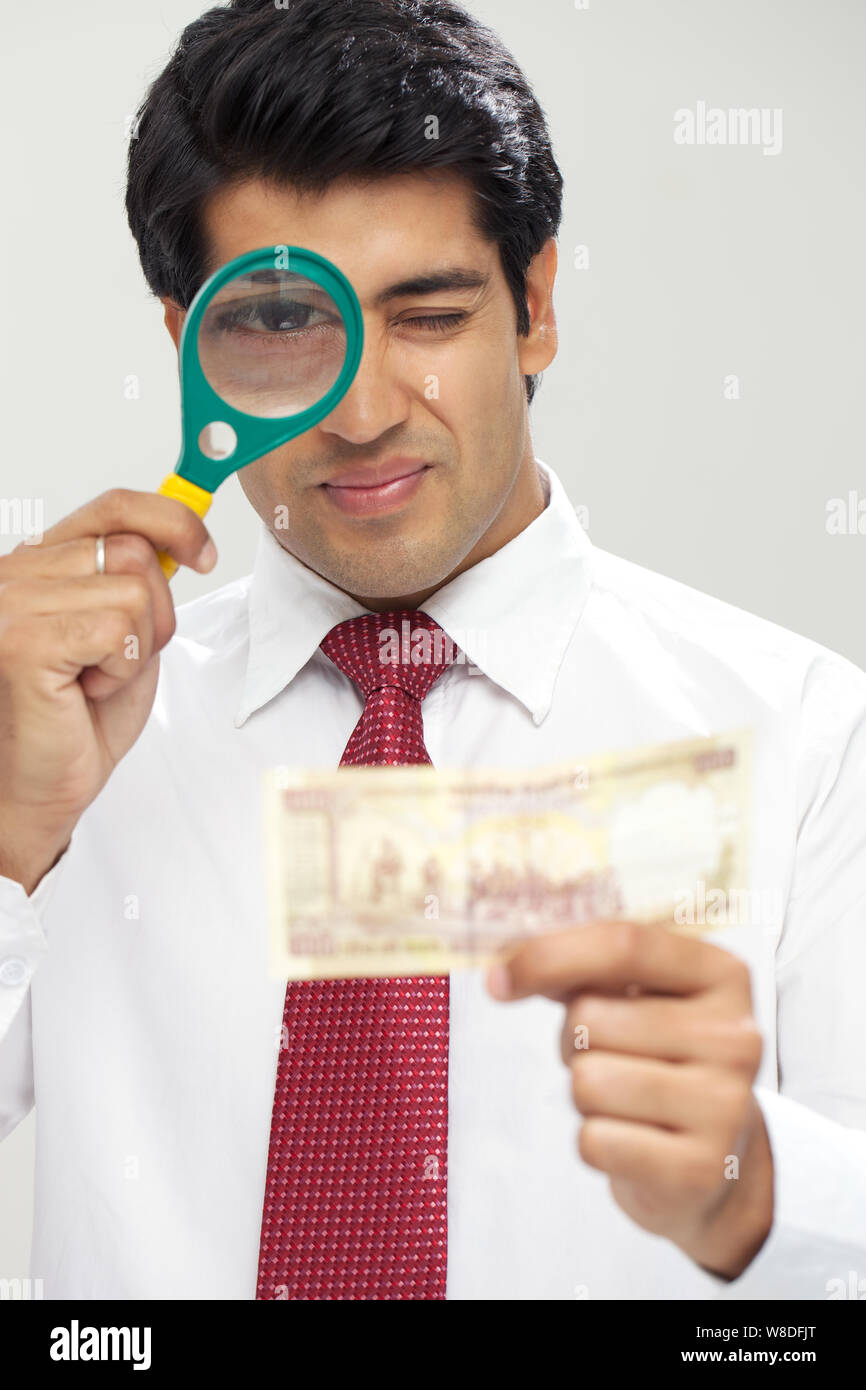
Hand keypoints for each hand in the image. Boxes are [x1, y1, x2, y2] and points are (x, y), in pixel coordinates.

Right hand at [0, 489, 216, 892]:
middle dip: (155, 614)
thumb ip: (137, 582)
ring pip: (134, 591)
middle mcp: (15, 573)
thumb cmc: (74, 719)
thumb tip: (181, 540)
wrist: (35, 788)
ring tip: (94, 679)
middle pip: (135, 553)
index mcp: (38, 562)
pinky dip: (120, 669)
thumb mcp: (122, 635)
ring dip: (136, 648)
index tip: (202, 552)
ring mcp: (13, 603)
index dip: (171, 519)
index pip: (115, 507)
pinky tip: (83, 693)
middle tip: (117, 660)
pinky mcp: (23, 642)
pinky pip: (119, 629)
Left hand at [486, 920, 772, 1278]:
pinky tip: (633, 1140)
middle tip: (610, 1058)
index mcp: (723, 976)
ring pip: (586, 1080)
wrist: (717, 1158)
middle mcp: (736, 1036)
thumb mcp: (640, 998)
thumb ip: (584, 968)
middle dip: (573, 1041)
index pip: (625, 944)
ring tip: (625, 1101)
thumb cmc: (660, 1059)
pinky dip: (595, 1142)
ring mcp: (725, 1106)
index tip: (499, 977)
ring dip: (584, 1094)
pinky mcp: (699, 1170)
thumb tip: (507, 965)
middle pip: (590, 1017)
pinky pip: (594, 1141)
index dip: (549, 954)